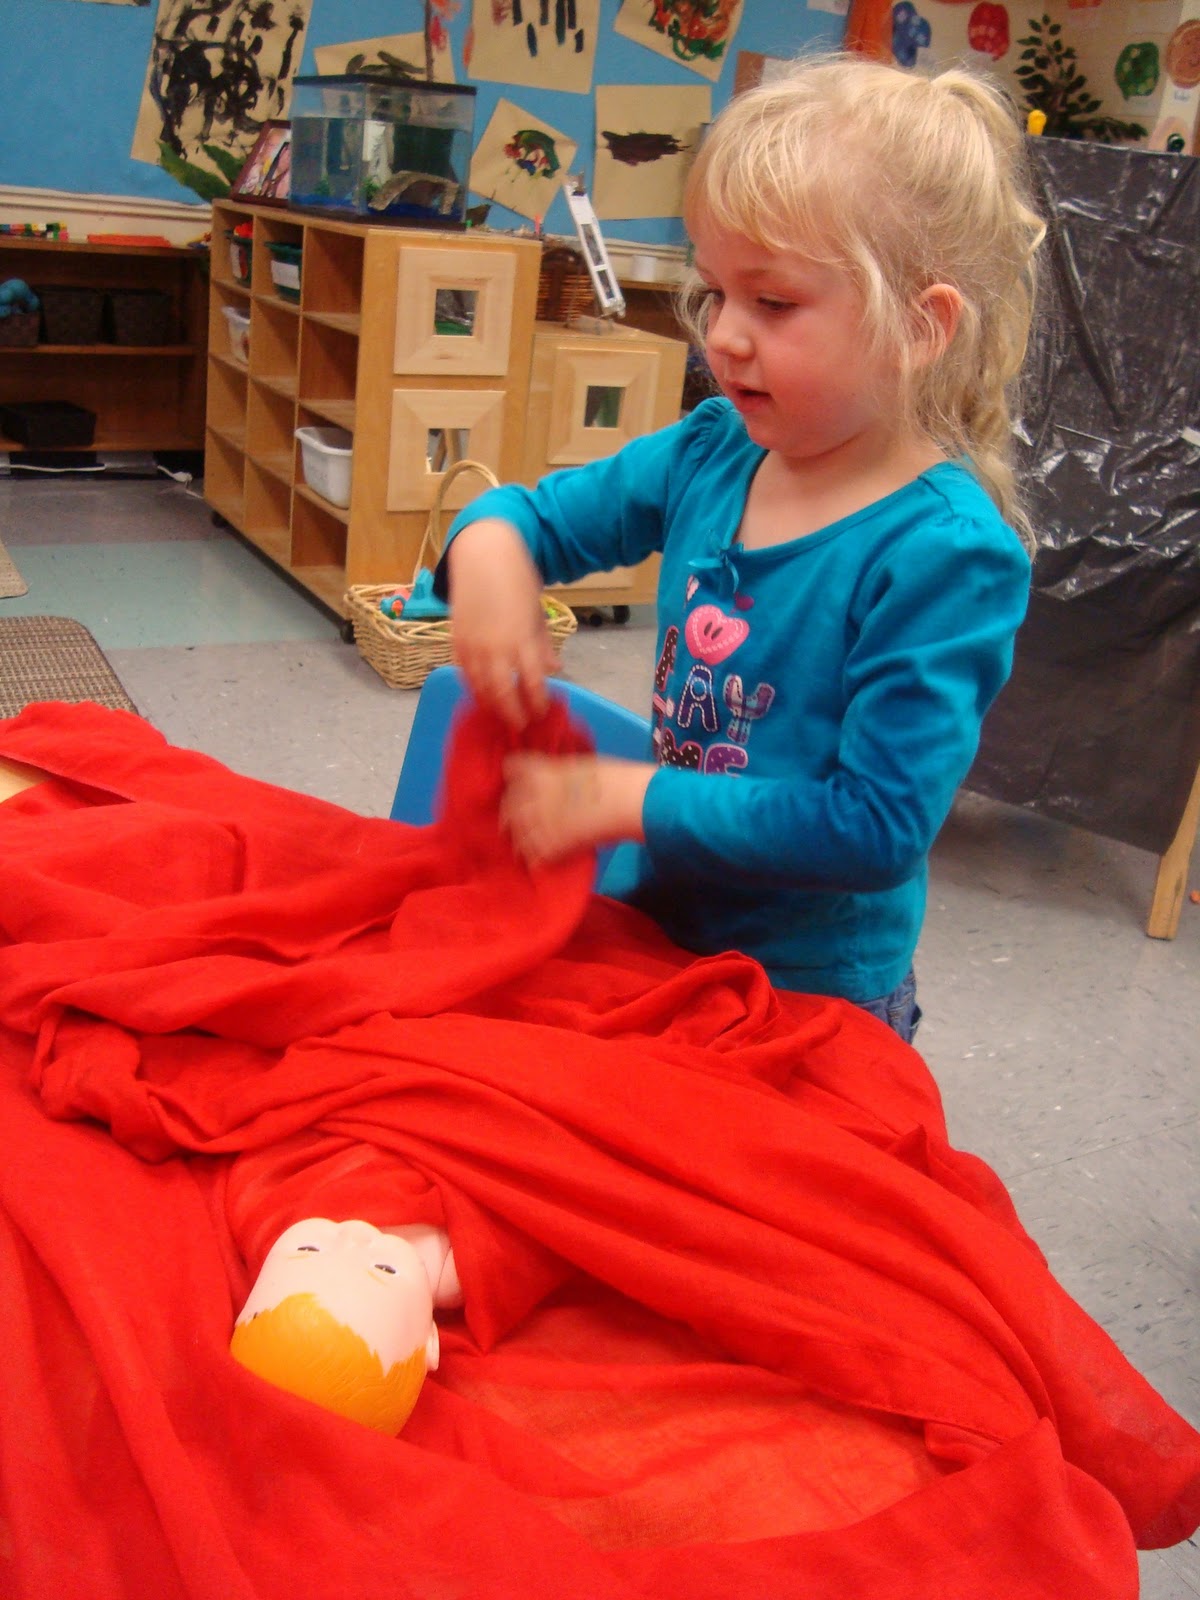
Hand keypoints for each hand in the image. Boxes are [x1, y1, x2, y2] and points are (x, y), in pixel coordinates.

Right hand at [447, 519, 556, 729]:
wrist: (484, 555)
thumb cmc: (517, 581)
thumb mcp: (536, 613)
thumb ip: (542, 645)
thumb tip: (554, 670)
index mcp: (521, 639)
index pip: (532, 683)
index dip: (537, 703)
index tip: (542, 712)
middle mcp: (495, 647)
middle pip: (503, 694)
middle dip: (512, 713)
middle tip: (520, 724)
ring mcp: (472, 645)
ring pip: (479, 688)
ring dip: (491, 705)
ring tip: (501, 715)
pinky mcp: (456, 640)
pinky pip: (464, 673)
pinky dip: (473, 688)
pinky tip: (482, 695)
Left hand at [500, 753, 651, 866]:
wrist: (630, 802)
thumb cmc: (613, 778)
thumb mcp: (578, 763)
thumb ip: (555, 770)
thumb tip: (550, 776)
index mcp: (539, 770)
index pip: (509, 768)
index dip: (514, 776)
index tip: (519, 782)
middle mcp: (531, 795)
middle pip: (507, 805)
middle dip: (512, 812)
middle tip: (521, 819)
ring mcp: (537, 823)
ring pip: (515, 834)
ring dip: (521, 838)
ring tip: (531, 843)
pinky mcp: (549, 847)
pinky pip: (532, 857)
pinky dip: (536, 859)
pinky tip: (544, 858)